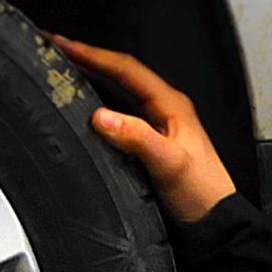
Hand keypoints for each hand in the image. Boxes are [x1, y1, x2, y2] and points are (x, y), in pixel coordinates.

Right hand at [45, 35, 234, 224]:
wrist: (213, 225)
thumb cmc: (201, 194)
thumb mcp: (168, 164)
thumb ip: (136, 138)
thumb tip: (102, 117)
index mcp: (171, 105)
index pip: (125, 69)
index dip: (92, 54)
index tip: (64, 45)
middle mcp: (164, 111)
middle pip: (120, 74)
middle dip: (88, 58)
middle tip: (57, 48)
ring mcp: (157, 126)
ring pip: (119, 92)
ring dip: (92, 78)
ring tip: (66, 69)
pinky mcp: (149, 144)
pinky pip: (120, 114)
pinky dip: (98, 104)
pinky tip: (85, 109)